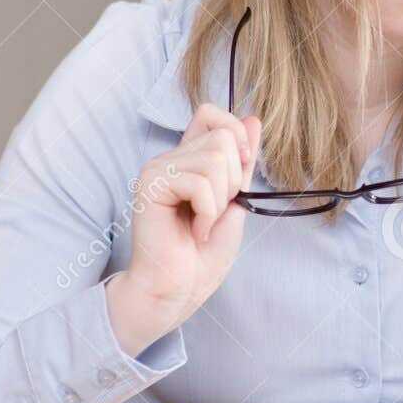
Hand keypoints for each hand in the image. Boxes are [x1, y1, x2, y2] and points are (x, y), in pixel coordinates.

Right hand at [107, 102, 260, 355]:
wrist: (179, 289)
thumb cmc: (203, 255)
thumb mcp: (236, 200)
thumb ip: (241, 162)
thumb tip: (252, 119)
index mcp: (189, 160)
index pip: (211, 113)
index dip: (235, 134)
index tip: (241, 167)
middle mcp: (170, 158)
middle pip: (223, 136)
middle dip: (233, 180)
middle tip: (214, 212)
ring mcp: (158, 170)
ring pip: (215, 158)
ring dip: (220, 200)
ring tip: (202, 223)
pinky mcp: (150, 186)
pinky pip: (200, 182)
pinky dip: (208, 213)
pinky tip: (194, 231)